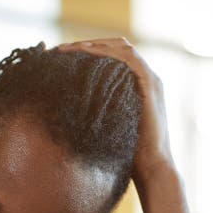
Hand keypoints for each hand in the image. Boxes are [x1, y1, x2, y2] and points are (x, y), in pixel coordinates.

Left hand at [58, 38, 176, 184]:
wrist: (150, 168)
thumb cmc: (126, 154)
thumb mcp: (105, 127)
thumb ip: (95, 114)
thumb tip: (64, 113)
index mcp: (136, 85)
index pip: (113, 57)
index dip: (88, 53)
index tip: (62, 57)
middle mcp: (145, 78)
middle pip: (116, 47)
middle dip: (88, 44)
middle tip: (61, 49)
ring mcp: (150, 80)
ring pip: (122, 48)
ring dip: (94, 44)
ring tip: (68, 48)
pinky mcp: (151, 85)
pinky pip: (129, 59)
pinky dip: (106, 52)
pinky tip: (86, 53)